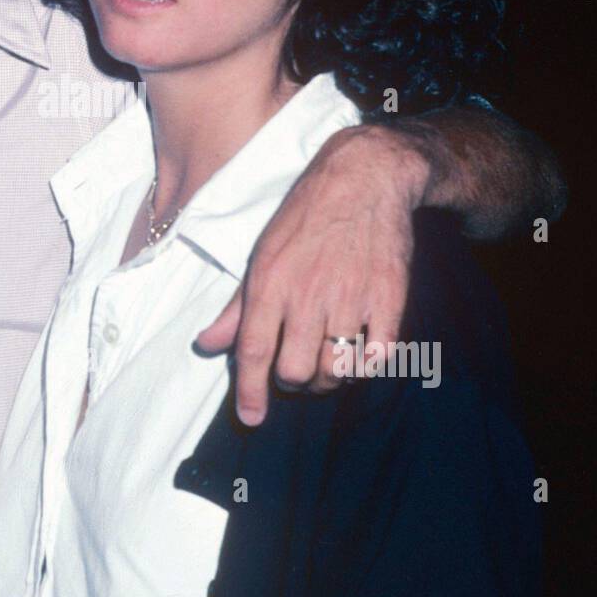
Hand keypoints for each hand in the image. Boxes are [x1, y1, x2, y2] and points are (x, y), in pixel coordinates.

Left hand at [194, 124, 427, 421]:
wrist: (364, 179)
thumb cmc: (304, 217)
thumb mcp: (261, 254)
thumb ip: (237, 307)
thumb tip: (206, 345)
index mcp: (270, 283)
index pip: (254, 351)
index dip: (250, 392)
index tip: (251, 418)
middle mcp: (308, 295)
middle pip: (294, 371)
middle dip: (292, 381)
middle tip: (296, 369)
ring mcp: (351, 298)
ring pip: (335, 371)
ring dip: (327, 378)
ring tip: (325, 362)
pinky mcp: (389, 300)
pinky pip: (376, 357)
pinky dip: (365, 365)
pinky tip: (358, 352)